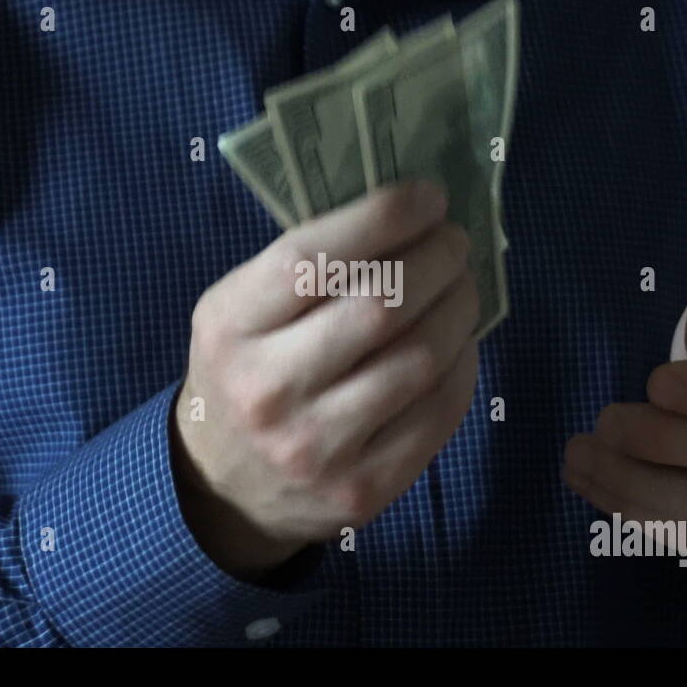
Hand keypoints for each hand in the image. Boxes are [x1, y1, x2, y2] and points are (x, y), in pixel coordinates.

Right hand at [173, 181, 479, 579]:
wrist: (223, 486)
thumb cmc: (245, 373)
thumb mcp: (241, 312)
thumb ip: (307, 266)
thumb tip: (409, 215)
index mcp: (230, 328)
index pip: (313, 257)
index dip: (384, 217)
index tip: (428, 198)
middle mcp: (268, 390)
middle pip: (380, 306)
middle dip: (437, 261)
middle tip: (455, 243)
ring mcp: (317, 447)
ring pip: (420, 359)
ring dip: (459, 309)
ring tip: (463, 287)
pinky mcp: (363, 489)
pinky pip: (438, 413)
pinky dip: (462, 365)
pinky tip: (459, 342)